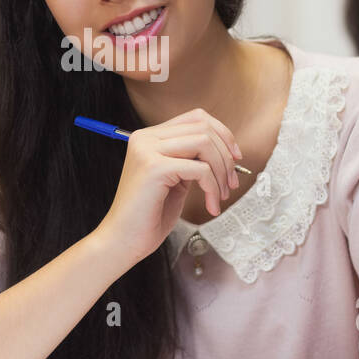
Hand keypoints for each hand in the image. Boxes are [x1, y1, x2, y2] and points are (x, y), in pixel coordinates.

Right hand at [93, 107, 241, 268]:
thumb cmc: (149, 215)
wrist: (123, 240)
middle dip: (226, 156)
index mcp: (149, 137)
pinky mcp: (154, 167)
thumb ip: (192, 159)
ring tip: (221, 196)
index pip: (196, 117)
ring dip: (221, 171)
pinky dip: (212, 188)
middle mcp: (145, 138)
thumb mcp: (176, 179)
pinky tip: (210, 206)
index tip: (235, 158)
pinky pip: (200, 169)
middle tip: (231, 183)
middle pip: (203, 127)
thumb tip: (226, 150)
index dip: (222, 134)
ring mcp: (148, 150)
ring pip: (204, 143)